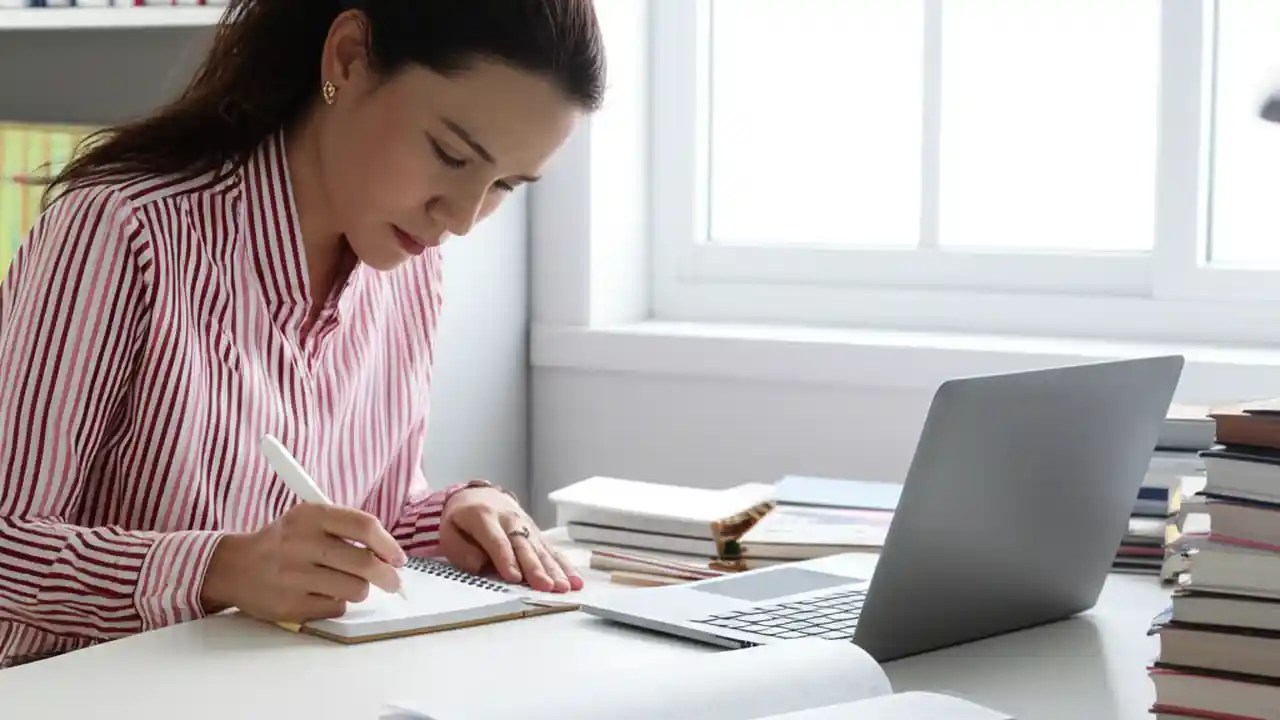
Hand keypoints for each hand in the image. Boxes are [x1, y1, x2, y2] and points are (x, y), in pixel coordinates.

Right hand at [201, 503, 406, 621]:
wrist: (234, 567)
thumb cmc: (283, 543)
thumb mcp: (309, 520)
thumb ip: (346, 529)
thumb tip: (389, 552)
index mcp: (311, 516)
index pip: (364, 526)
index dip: (389, 544)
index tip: (398, 557)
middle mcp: (302, 543)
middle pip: (365, 563)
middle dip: (387, 576)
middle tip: (392, 581)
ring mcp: (294, 576)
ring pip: (355, 589)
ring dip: (359, 589)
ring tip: (344, 583)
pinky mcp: (290, 605)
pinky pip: (336, 608)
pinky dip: (337, 604)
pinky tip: (321, 594)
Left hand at [438, 485, 582, 592]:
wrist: (479, 495)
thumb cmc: (461, 519)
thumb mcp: (450, 531)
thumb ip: (461, 551)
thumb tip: (480, 566)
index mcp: (484, 517)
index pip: (497, 541)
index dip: (506, 559)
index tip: (514, 578)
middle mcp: (510, 520)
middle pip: (524, 546)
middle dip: (536, 568)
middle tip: (546, 586)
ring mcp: (526, 525)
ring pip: (541, 549)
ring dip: (554, 569)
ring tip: (564, 586)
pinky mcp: (536, 533)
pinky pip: (551, 549)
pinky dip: (563, 565)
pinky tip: (574, 579)